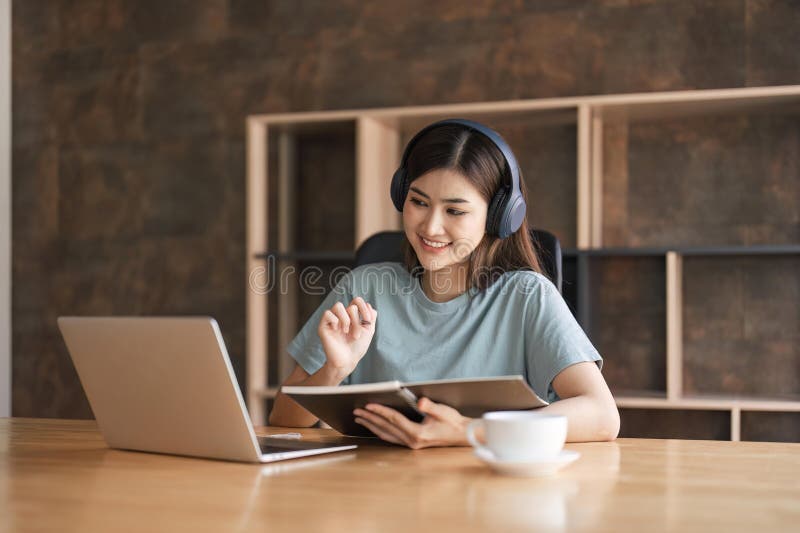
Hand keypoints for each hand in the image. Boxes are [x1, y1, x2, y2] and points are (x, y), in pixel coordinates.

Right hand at [317, 297, 376, 375]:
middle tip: (356, 336)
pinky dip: (334, 321)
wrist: (348, 360)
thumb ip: (371, 317)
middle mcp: (342, 316)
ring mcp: (332, 320)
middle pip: (351, 306)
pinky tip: (336, 331)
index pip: (357, 301)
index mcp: (352, 316)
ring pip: (338, 306)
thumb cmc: (357, 347)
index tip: (368, 320)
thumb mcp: (369, 331)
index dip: (363, 307)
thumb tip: (369, 304)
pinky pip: (327, 314)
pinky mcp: (323, 326)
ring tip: (346, 332)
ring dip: (346, 319)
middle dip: (357, 322)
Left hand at [353, 397, 470, 448]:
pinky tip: (373, 427)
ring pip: (386, 434)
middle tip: (357, 410)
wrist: (461, 434)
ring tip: (360, 418)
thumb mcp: (443, 411)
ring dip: (372, 425)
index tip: (368, 404)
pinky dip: (380, 431)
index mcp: (418, 433)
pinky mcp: (411, 443)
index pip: (394, 419)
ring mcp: (411, 444)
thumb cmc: (453, 422)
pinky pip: (391, 438)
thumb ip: (430, 406)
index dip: (380, 411)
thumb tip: (420, 402)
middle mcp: (412, 441)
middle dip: (370, 418)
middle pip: (386, 427)